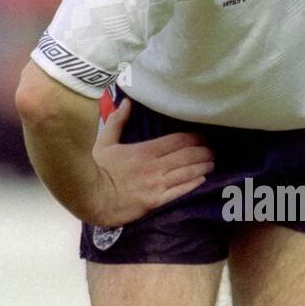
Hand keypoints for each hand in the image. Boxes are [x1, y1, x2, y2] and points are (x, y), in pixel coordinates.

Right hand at [90, 98, 214, 225]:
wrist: (91, 197)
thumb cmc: (98, 169)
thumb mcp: (105, 141)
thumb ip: (117, 121)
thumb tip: (127, 103)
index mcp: (145, 151)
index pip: (177, 141)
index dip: (194, 138)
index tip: (203, 137)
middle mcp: (155, 167)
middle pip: (187, 156)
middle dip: (203, 152)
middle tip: (213, 150)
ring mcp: (157, 185)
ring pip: (187, 173)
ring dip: (203, 167)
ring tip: (212, 163)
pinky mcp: (156, 202)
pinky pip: (180, 192)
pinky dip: (193, 184)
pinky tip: (203, 179)